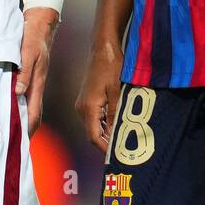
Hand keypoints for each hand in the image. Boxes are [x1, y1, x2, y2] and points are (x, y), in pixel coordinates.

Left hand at [16, 8, 58, 134]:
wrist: (40, 24)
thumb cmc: (34, 38)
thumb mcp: (28, 53)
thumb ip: (24, 73)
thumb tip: (18, 93)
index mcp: (38, 83)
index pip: (34, 113)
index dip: (28, 129)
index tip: (20, 143)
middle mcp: (37, 86)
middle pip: (33, 114)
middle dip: (25, 130)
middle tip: (12, 145)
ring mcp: (34, 82)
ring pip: (28, 106)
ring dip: (21, 119)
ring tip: (10, 133)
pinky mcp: (30, 76)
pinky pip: (24, 96)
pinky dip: (18, 106)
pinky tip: (9, 109)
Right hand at [75, 38, 123, 152]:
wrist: (103, 49)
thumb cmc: (112, 67)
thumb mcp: (118, 92)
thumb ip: (115, 114)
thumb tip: (116, 134)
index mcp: (88, 108)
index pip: (94, 137)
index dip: (105, 148)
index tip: (118, 155)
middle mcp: (81, 108)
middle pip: (93, 133)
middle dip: (107, 142)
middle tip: (124, 149)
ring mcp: (82, 104)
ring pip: (94, 126)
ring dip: (106, 132)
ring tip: (123, 138)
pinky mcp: (86, 99)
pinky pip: (94, 117)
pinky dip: (104, 123)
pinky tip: (117, 123)